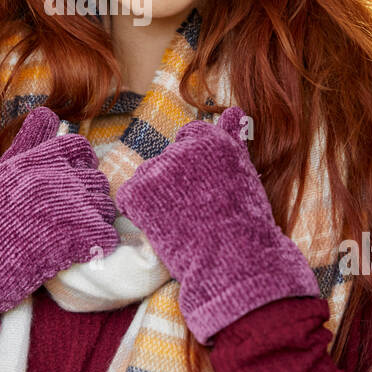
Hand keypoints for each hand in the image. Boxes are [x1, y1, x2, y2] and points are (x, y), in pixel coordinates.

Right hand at [0, 105, 119, 352]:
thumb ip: (26, 146)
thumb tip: (47, 112)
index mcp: (29, 162)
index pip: (79, 148)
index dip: (83, 166)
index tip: (75, 187)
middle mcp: (48, 178)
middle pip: (97, 180)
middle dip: (91, 200)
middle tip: (71, 222)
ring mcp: (61, 208)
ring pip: (105, 208)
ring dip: (96, 225)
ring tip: (72, 239)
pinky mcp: (70, 240)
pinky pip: (107, 236)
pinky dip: (98, 248)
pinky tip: (79, 254)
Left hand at [116, 106, 318, 344]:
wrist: (233, 260)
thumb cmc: (243, 223)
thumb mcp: (243, 172)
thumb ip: (233, 137)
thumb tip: (235, 111)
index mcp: (211, 138)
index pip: (187, 140)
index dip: (193, 170)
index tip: (204, 192)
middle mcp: (183, 147)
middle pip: (165, 162)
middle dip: (173, 185)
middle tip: (196, 212)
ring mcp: (158, 169)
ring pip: (146, 180)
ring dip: (156, 199)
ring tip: (182, 223)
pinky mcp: (138, 191)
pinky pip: (128, 199)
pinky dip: (139, 215)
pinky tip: (162, 228)